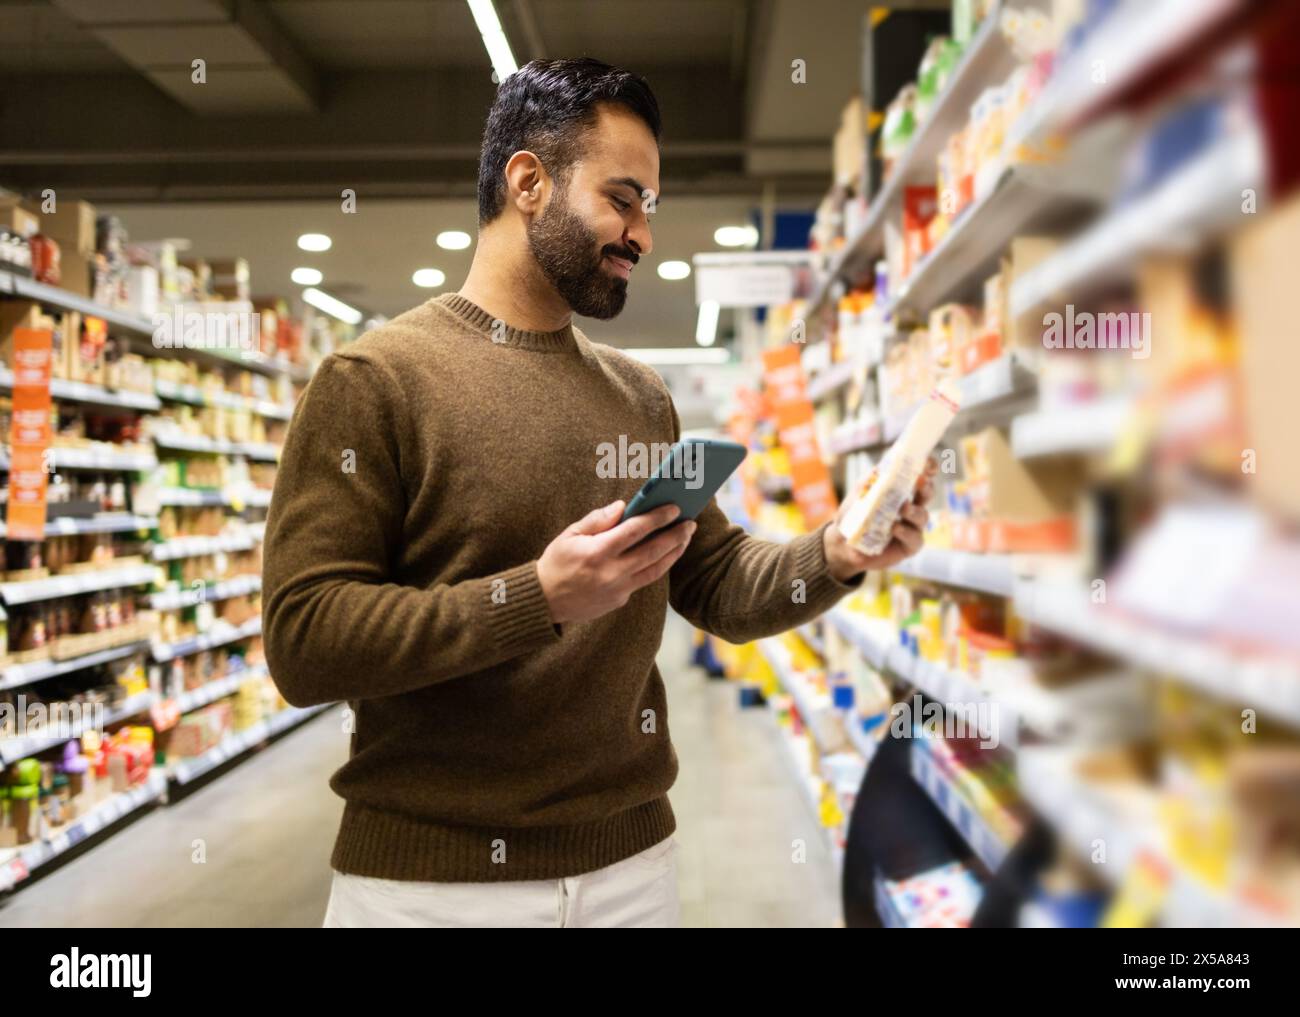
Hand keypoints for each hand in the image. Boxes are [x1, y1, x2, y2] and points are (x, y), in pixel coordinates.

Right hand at [538, 500, 696, 624]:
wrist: (544, 601)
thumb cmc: (556, 562)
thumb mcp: (569, 535)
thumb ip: (597, 520)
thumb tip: (622, 506)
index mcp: (597, 552)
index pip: (634, 531)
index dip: (657, 518)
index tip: (673, 508)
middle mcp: (611, 572)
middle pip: (653, 551)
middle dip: (675, 535)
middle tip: (690, 523)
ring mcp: (617, 589)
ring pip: (655, 570)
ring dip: (674, 553)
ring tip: (685, 538)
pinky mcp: (620, 600)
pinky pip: (643, 580)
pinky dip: (657, 566)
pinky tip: (665, 554)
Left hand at [822, 458, 937, 583]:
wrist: (842, 543)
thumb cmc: (853, 516)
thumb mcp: (859, 494)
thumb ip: (870, 480)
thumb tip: (881, 466)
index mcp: (902, 491)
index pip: (921, 477)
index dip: (929, 469)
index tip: (929, 464)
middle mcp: (911, 507)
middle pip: (927, 495)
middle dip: (927, 488)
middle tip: (921, 482)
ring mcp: (912, 527)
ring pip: (923, 517)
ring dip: (915, 511)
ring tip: (903, 508)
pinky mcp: (908, 546)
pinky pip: (915, 538)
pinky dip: (906, 532)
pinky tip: (895, 528)